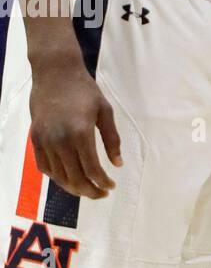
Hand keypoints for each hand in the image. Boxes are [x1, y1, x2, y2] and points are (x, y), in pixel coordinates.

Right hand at [28, 55, 121, 198]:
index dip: (102, 182)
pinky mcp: (35, 139)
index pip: (92, 168)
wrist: (55, 74)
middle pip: (74, 177)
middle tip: (102, 193)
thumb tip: (118, 164)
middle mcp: (60, 141)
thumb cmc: (85, 90)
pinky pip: (44, 166)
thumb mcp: (105, 111)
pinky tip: (68, 179)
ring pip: (58, 175)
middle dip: (89, 190)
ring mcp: (45, 141)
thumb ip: (111, 139)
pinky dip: (56, 177)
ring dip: (73, 187)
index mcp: (81, 133)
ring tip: (87, 189)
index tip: (111, 186)